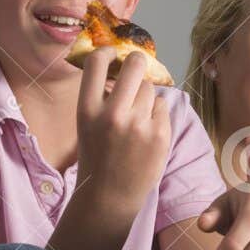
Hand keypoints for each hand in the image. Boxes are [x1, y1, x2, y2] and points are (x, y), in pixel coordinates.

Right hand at [75, 47, 171, 207]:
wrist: (110, 197)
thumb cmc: (97, 158)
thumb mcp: (87, 125)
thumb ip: (101, 98)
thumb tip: (120, 68)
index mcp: (88, 110)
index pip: (96, 62)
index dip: (107, 52)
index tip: (113, 54)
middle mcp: (112, 114)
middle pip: (135, 65)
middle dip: (138, 62)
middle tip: (137, 69)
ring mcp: (138, 125)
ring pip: (150, 88)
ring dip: (145, 97)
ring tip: (137, 118)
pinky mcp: (159, 135)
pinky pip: (162, 107)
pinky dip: (156, 115)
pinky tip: (146, 132)